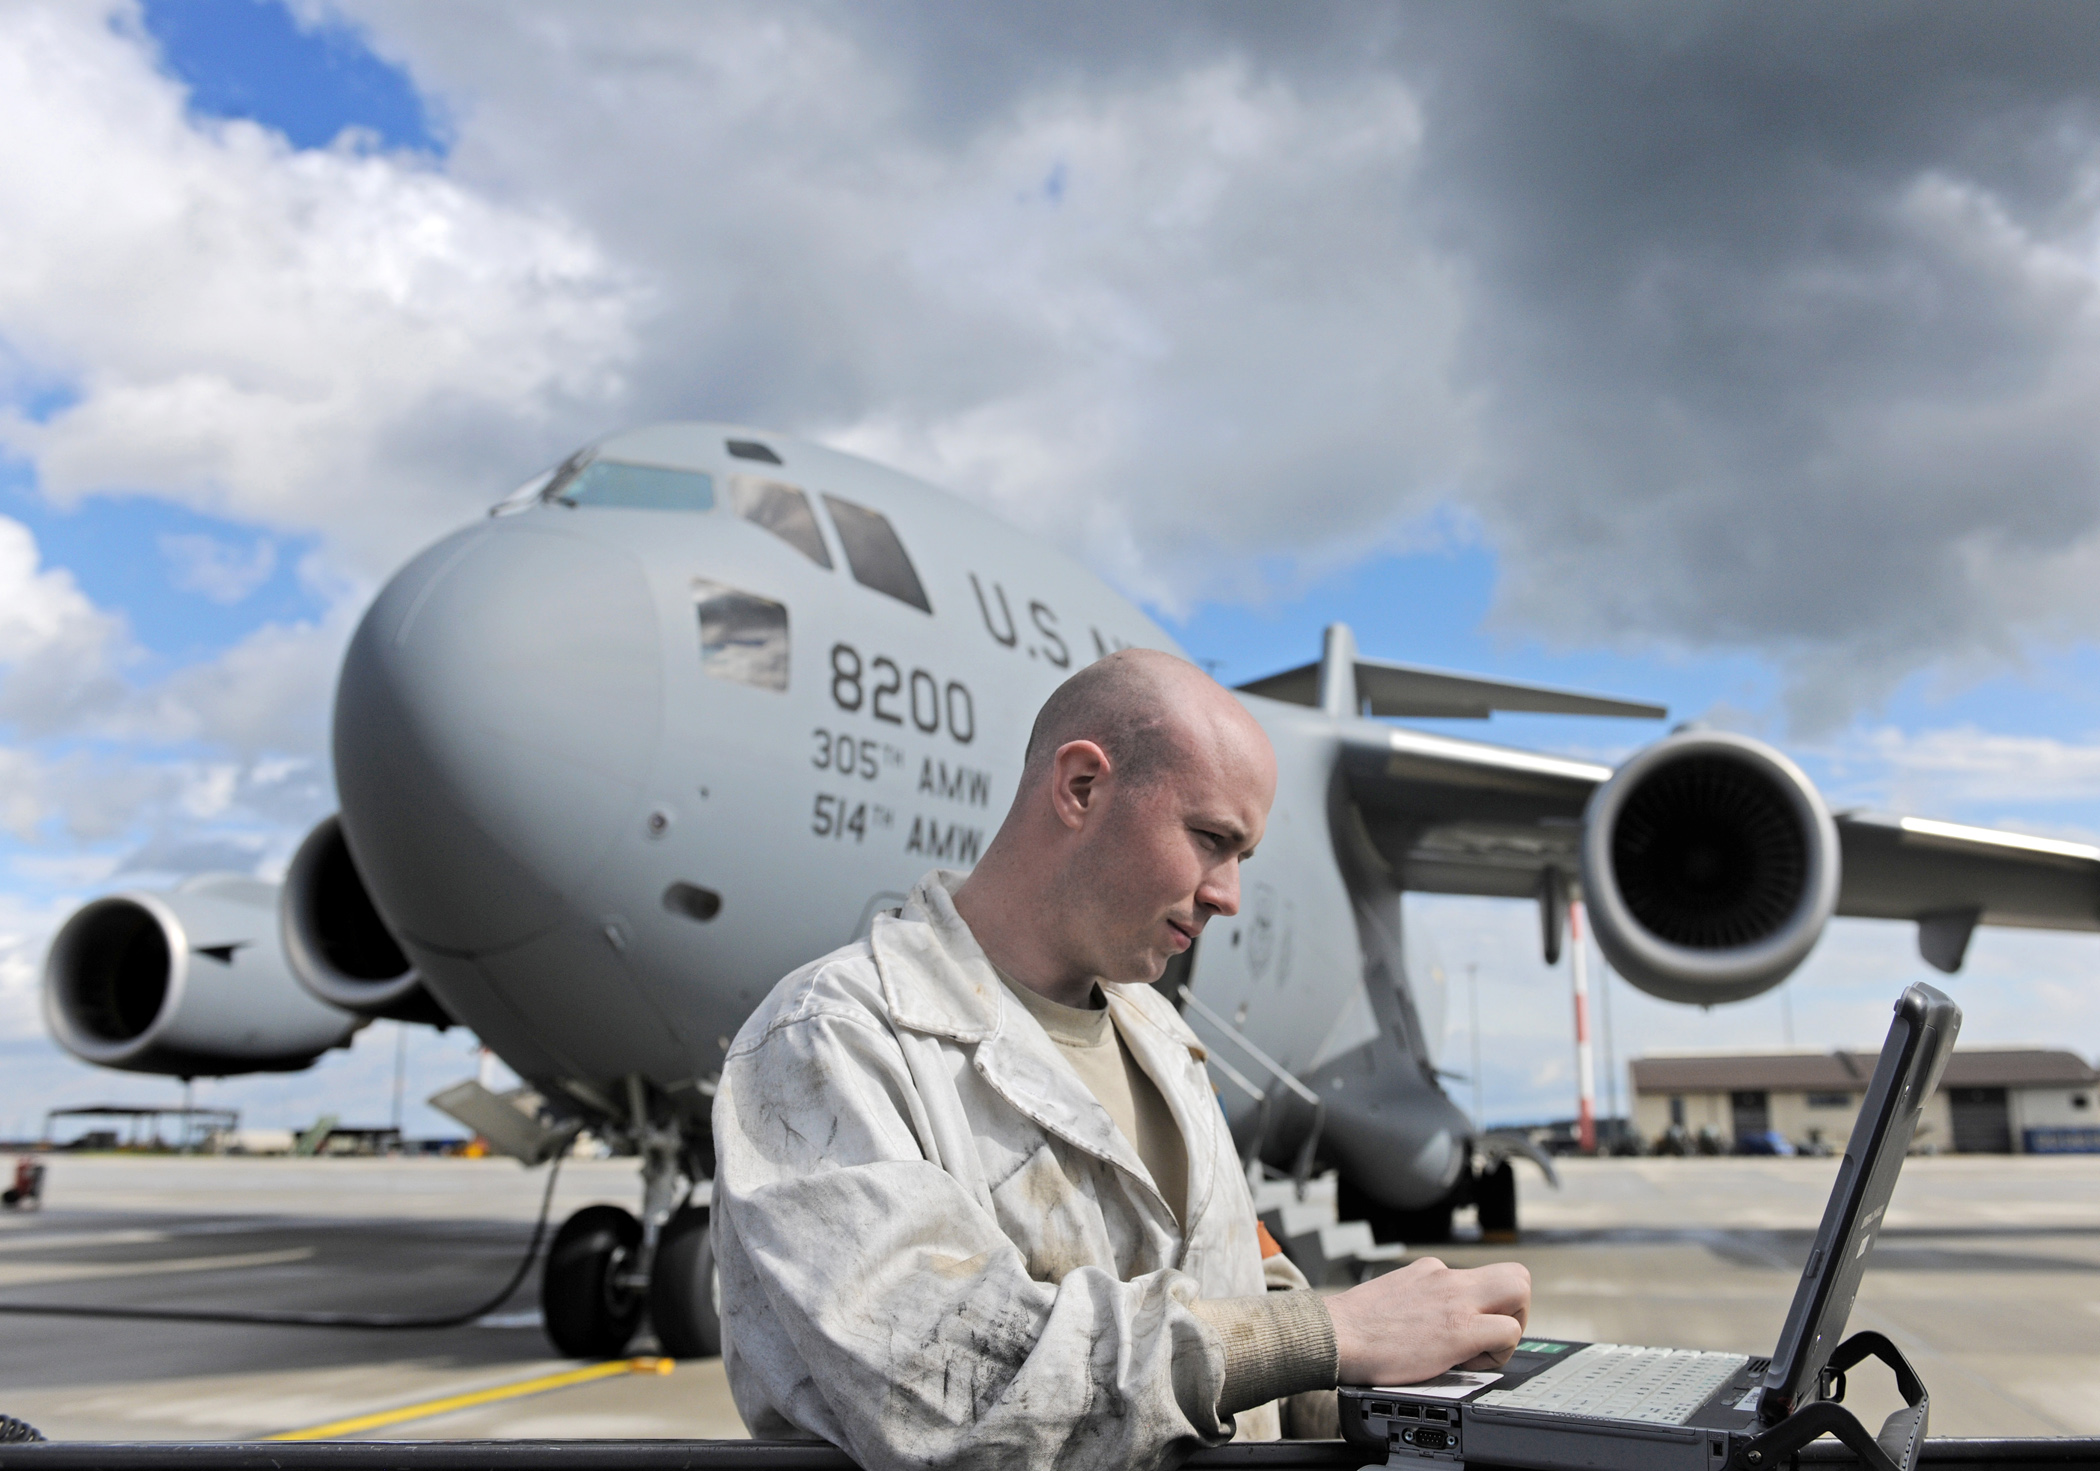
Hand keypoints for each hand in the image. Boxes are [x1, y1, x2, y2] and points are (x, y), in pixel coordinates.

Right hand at [1324, 1256, 1530, 1385]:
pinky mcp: (1460, 1329)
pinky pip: (1507, 1332)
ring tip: (1478, 1349)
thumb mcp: (1395, 1293)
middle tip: (1491, 1333)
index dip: (1487, 1305)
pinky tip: (1464, 1363)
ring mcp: (1456, 1298)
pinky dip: (1497, 1353)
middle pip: (1515, 1273)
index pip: (1482, 1277)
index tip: (1470, 1326)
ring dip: (1510, 1327)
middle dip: (1515, 1308)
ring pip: (1519, 1293)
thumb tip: (1434, 1317)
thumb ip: (1421, 1296)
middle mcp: (1447, 1277)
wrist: (1335, 1336)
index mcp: (1431, 1271)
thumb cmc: (1356, 1326)